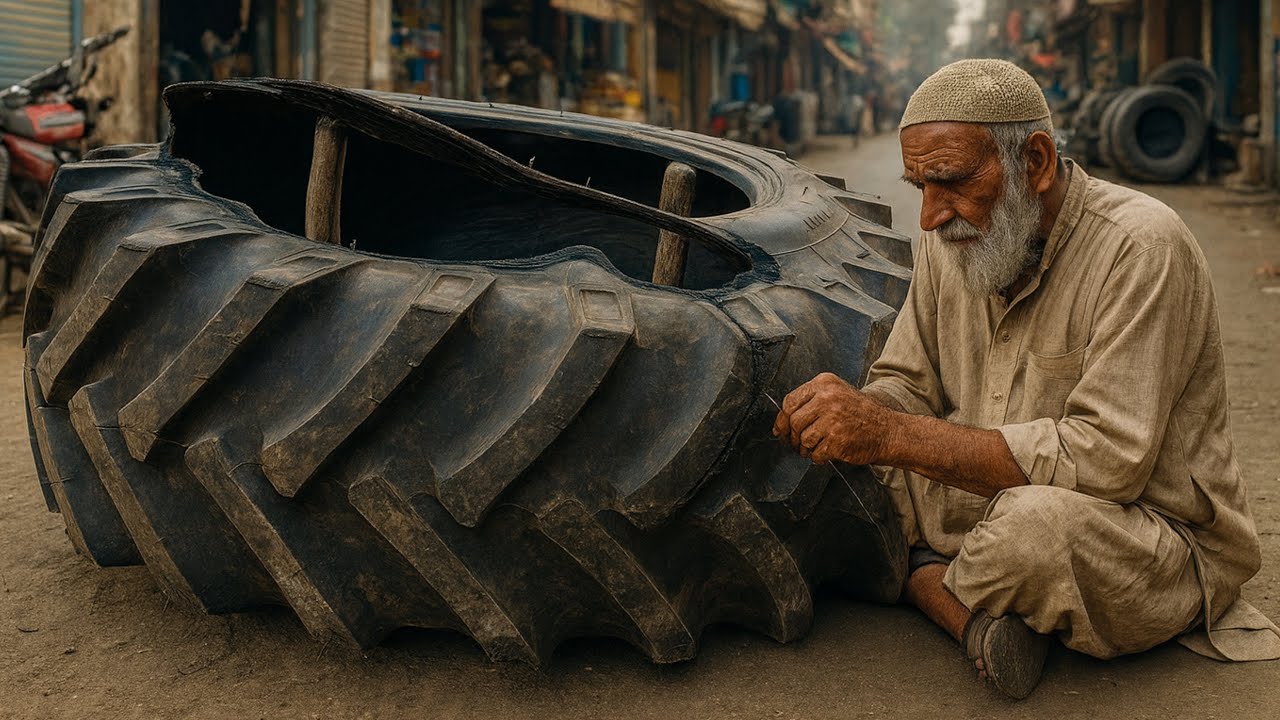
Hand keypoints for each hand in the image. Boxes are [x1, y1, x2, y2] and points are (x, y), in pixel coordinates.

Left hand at [771, 372, 892, 464]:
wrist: (888, 430)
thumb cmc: (860, 414)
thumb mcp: (837, 394)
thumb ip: (811, 401)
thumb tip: (781, 422)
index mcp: (824, 383)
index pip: (790, 401)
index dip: (782, 419)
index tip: (781, 430)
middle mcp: (827, 398)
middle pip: (794, 422)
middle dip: (792, 437)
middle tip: (797, 444)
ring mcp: (832, 419)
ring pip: (803, 439)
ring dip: (806, 448)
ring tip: (817, 448)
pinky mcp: (837, 440)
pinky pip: (815, 453)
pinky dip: (818, 457)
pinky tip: (827, 453)